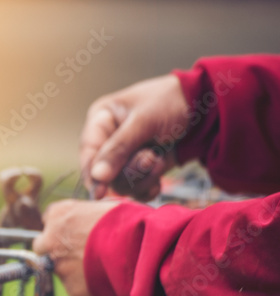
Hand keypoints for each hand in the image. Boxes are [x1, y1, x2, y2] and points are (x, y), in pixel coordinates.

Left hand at [32, 199, 121, 295]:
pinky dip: (87, 286)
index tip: (73, 231)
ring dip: (74, 269)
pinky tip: (106, 280)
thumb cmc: (130, 224)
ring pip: (60, 269)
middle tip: (78, 252)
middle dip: (56, 249)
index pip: (49, 218)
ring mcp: (59, 266)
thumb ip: (90, 214)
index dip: (63, 226)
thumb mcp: (109, 207)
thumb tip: (94, 217)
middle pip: (43, 245)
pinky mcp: (71, 288)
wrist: (139, 252)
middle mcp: (51, 240)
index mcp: (60, 214)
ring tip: (101, 267)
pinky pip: (76, 288)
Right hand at [81, 74, 188, 200]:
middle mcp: (109, 141)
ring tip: (159, 159)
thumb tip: (97, 177)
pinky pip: (137, 189)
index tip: (99, 193)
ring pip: (121, 183)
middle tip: (151, 157)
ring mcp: (125, 157)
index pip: (88, 152)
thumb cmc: (171, 102)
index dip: (92, 173)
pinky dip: (149, 187)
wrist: (207, 107)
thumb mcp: (143, 121)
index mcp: (101, 120)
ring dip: (143, 177)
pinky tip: (160, 175)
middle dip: (130, 170)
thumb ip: (119, 149)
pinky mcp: (142, 170)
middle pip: (105, 173)